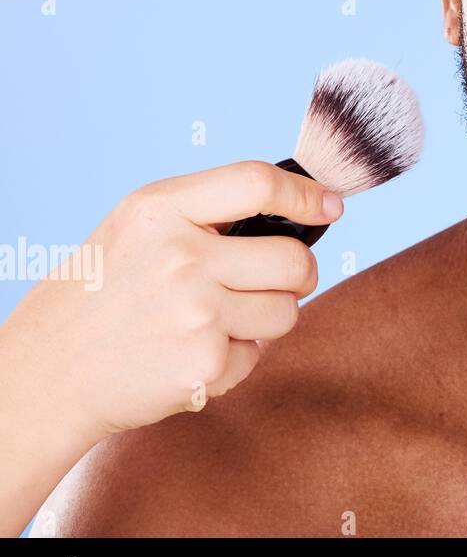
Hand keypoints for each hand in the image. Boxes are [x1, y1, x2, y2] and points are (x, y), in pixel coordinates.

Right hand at [1, 161, 338, 444]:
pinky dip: (238, 357)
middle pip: (294, 259)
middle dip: (297, 274)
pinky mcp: (204, 364)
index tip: (331, 204)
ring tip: (216, 319)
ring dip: (267, 317)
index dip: (306, 194)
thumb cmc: (102, 293)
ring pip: (289, 310)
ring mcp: (194, 313)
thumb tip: (305, 206)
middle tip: (270, 282)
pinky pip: (259, 354)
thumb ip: (209, 211)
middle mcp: (180, 257)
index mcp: (160, 210)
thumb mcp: (139, 228)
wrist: (46, 374)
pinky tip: (192, 352)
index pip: (257, 182)